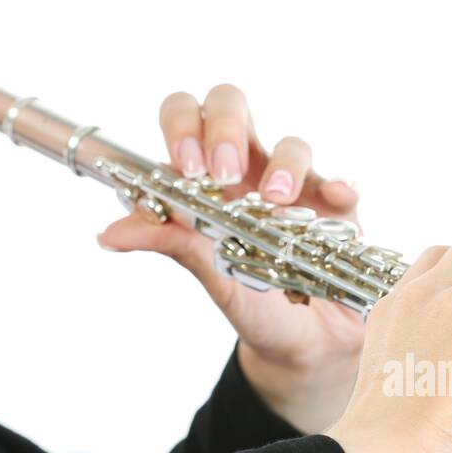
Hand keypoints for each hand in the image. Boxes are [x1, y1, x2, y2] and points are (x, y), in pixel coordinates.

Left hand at [96, 84, 362, 433]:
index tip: (189, 168)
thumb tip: (108, 233)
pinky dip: (339, 185)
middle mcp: (250, 171)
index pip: (186, 120)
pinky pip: (343, 185)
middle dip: (225, 127)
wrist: (303, 347)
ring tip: (277, 202)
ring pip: (292, 144)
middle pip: (232, 106)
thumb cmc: (252, 305)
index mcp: (207, 179)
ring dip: (283, 164)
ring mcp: (298, 186)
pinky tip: (337, 197)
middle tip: (224, 172)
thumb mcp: (210, 276)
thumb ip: (169, 244)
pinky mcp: (340, 210)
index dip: (183, 127)